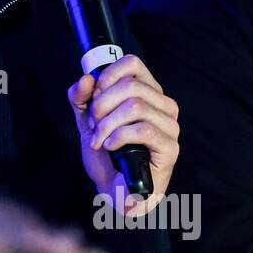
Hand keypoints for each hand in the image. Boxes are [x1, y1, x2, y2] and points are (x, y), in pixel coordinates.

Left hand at [67, 54, 178, 216]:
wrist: (112, 189)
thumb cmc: (106, 154)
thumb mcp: (87, 121)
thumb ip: (81, 99)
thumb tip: (85, 79)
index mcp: (147, 93)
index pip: (133, 64)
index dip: (108, 76)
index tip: (93, 97)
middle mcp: (163, 105)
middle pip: (131, 86)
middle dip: (102, 105)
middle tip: (94, 124)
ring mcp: (170, 126)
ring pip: (136, 107)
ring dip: (108, 124)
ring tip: (100, 139)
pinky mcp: (170, 147)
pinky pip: (144, 130)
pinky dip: (119, 137)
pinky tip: (111, 146)